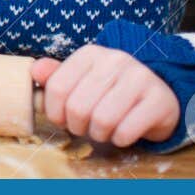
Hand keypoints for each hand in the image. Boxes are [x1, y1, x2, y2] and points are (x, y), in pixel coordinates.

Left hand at [31, 45, 179, 147]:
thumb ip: (56, 77)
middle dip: (77, 126)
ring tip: (102, 131)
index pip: (57, 87)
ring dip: (98, 135)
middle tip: (84, 128)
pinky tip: (122, 133)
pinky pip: (127, 131)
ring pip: (102, 120)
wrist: (159, 98)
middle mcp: (115, 60)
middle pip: (78, 106)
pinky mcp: (159, 100)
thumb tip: (34, 71)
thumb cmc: (112, 92)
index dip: (54, 112)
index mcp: (90, 54)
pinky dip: (120, 140)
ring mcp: (140, 78)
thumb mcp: (83, 80)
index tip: (61, 120)